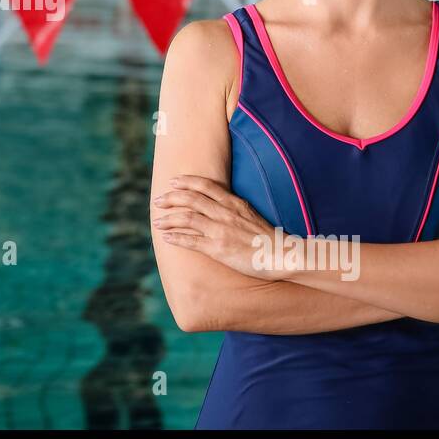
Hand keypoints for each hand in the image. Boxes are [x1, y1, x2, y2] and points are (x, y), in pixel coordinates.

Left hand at [152, 174, 281, 277]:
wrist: (282, 256)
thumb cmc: (268, 238)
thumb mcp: (251, 214)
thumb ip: (234, 208)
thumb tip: (220, 204)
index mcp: (234, 203)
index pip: (206, 186)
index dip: (187, 182)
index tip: (173, 182)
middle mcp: (225, 213)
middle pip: (192, 199)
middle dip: (171, 198)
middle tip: (158, 201)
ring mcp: (221, 230)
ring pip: (187, 218)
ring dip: (169, 219)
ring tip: (157, 220)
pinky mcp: (219, 249)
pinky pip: (192, 241)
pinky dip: (176, 238)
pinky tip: (166, 237)